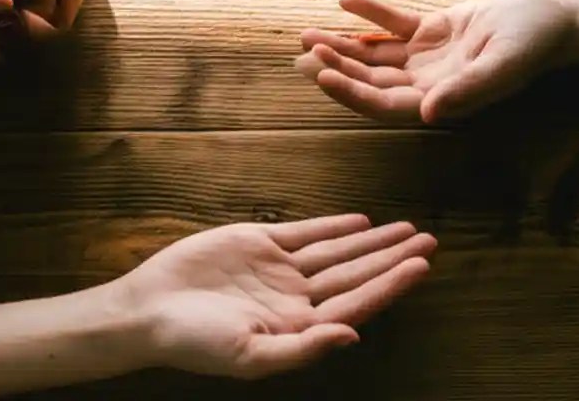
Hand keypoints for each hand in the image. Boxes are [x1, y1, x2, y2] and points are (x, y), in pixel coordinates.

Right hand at [119, 214, 434, 379]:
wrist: (148, 311)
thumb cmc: (195, 343)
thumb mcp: (250, 356)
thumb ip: (303, 348)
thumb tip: (353, 335)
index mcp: (299, 327)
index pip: (358, 302)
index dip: (392, 284)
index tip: (423, 266)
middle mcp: (296, 298)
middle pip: (357, 274)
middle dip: (393, 258)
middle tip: (430, 240)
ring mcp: (279, 270)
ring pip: (338, 251)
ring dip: (372, 241)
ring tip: (407, 229)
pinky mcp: (258, 243)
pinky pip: (305, 232)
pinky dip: (333, 227)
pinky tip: (360, 222)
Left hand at [295, 0, 575, 123]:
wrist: (555, 16)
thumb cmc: (535, 43)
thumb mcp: (504, 65)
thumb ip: (468, 89)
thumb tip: (427, 114)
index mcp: (443, 100)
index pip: (386, 103)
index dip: (352, 93)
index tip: (322, 75)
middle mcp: (430, 84)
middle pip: (372, 80)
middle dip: (337, 68)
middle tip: (305, 51)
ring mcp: (429, 58)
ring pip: (376, 56)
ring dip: (342, 46)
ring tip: (308, 34)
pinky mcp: (433, 32)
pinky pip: (394, 25)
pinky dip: (371, 14)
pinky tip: (346, 0)